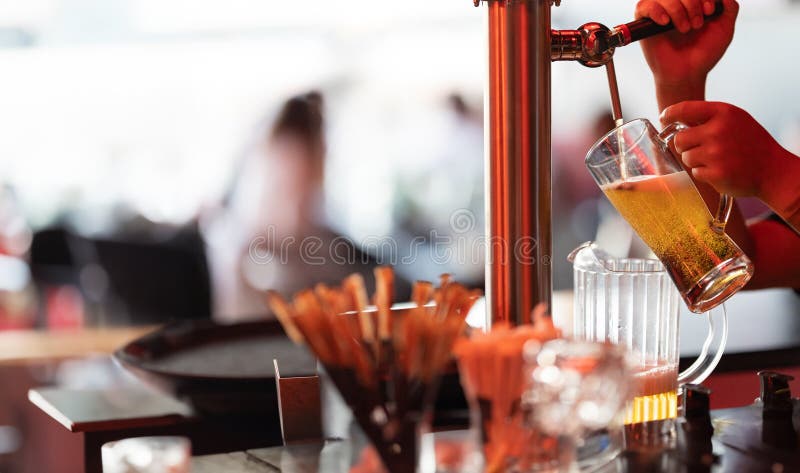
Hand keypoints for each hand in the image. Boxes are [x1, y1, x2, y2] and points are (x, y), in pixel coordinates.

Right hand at [636, 0, 738, 87]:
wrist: (687, 74)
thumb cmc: (704, 54)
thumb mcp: (724, 28)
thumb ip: (729, 6)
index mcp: (692, 3)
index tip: (710, 11)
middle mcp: (675, 5)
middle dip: (692, 3)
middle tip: (697, 25)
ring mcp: (659, 13)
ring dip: (678, 10)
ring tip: (684, 29)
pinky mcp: (644, 23)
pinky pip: (644, 6)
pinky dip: (656, 11)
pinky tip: (665, 22)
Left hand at [661, 101, 787, 199]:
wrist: (773, 171)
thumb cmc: (751, 144)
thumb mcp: (735, 121)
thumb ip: (709, 118)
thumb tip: (675, 121)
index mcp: (724, 113)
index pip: (684, 109)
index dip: (670, 114)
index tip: (663, 118)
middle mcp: (718, 130)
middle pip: (679, 139)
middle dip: (685, 145)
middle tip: (699, 148)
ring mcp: (716, 153)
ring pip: (686, 157)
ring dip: (696, 161)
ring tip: (716, 160)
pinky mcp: (716, 173)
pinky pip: (695, 172)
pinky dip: (704, 174)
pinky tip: (721, 170)